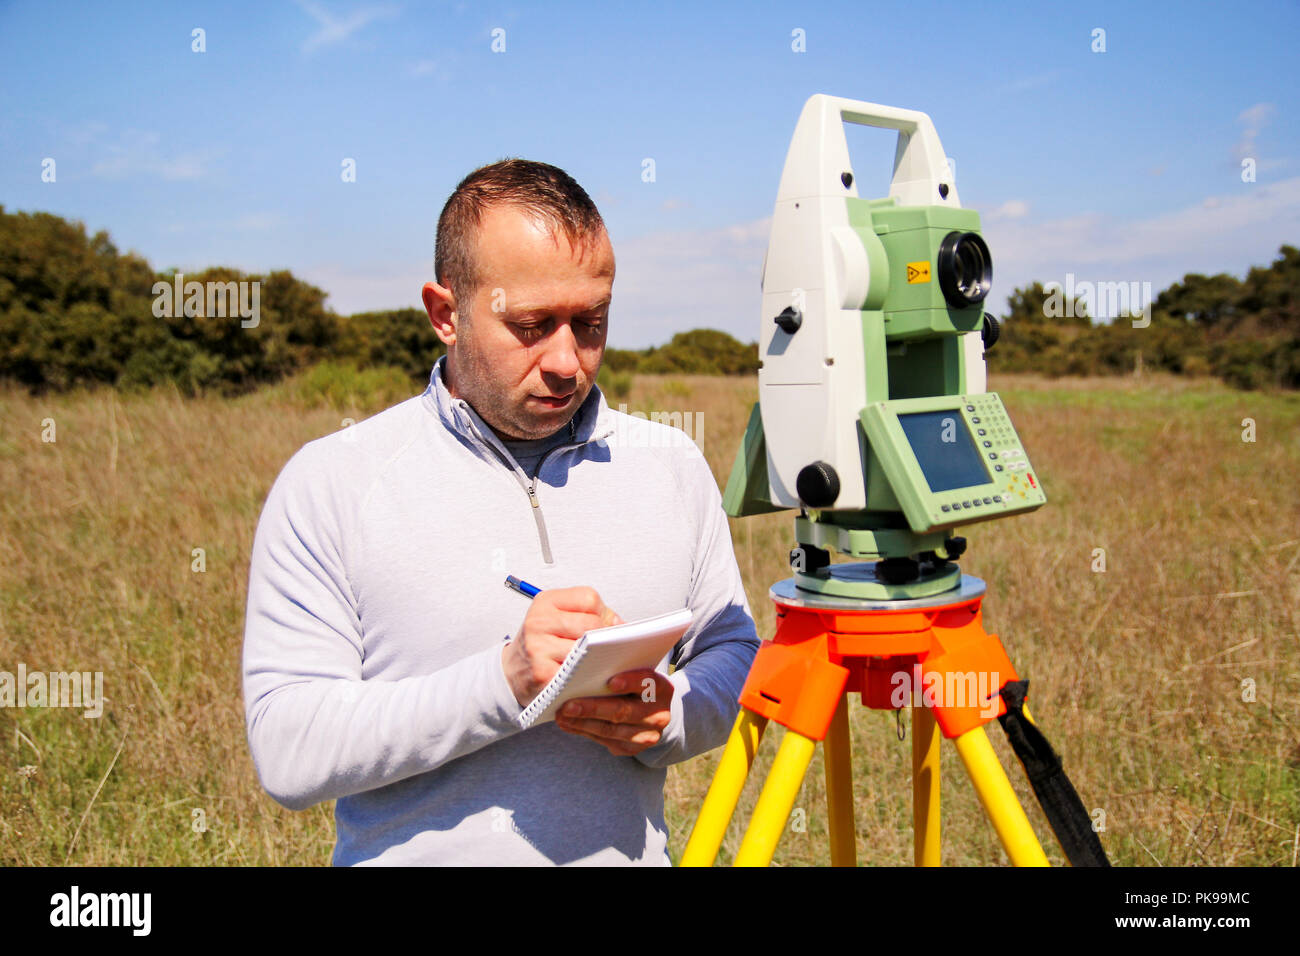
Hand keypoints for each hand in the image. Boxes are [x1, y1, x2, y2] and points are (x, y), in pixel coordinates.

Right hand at [502, 586, 621, 708]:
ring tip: (598, 664)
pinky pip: (577, 674)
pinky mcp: (542, 673)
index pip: (589, 599)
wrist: (512, 672)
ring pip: (586, 649)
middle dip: (603, 639)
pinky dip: (587, 677)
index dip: (603, 614)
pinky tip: (587, 678)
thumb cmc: (542, 643)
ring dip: (598, 659)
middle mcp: (538, 621)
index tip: (603, 627)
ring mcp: (538, 647)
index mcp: (546, 602)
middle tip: (605, 649)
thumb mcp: (559, 618)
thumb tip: (621, 625)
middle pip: (590, 624)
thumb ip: (591, 615)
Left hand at [555, 668, 674, 756]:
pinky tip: (568, 724)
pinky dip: (584, 732)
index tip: (610, 682)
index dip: (630, 682)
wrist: (651, 712)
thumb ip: (620, 668)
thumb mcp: (636, 672)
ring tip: (561, 715)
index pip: (648, 683)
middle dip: (593, 708)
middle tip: (567, 705)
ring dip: (582, 723)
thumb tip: (586, 665)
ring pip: (611, 730)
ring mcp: (648, 735)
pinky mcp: (633, 749)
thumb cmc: (635, 684)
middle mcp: (659, 714)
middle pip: (623, 711)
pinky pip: (605, 741)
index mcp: (662, 688)